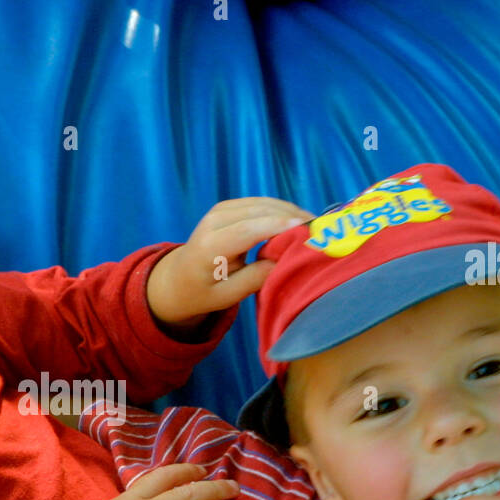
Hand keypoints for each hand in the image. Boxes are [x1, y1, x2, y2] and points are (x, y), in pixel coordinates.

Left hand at [146, 197, 312, 333]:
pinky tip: (300, 222)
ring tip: (317, 227)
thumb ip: (254, 279)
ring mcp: (221, 210)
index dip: (278, 226)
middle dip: (292, 217)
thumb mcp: (227, 296)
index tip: (306, 229)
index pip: (247, 230)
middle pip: (260, 211)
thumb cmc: (202, 292)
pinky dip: (282, 210)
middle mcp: (213, 221)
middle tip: (323, 231)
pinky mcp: (229, 206)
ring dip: (292, 212)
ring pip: (264, 203)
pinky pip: (262, 203)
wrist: (177, 279)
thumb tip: (284, 261)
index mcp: (209, 246)